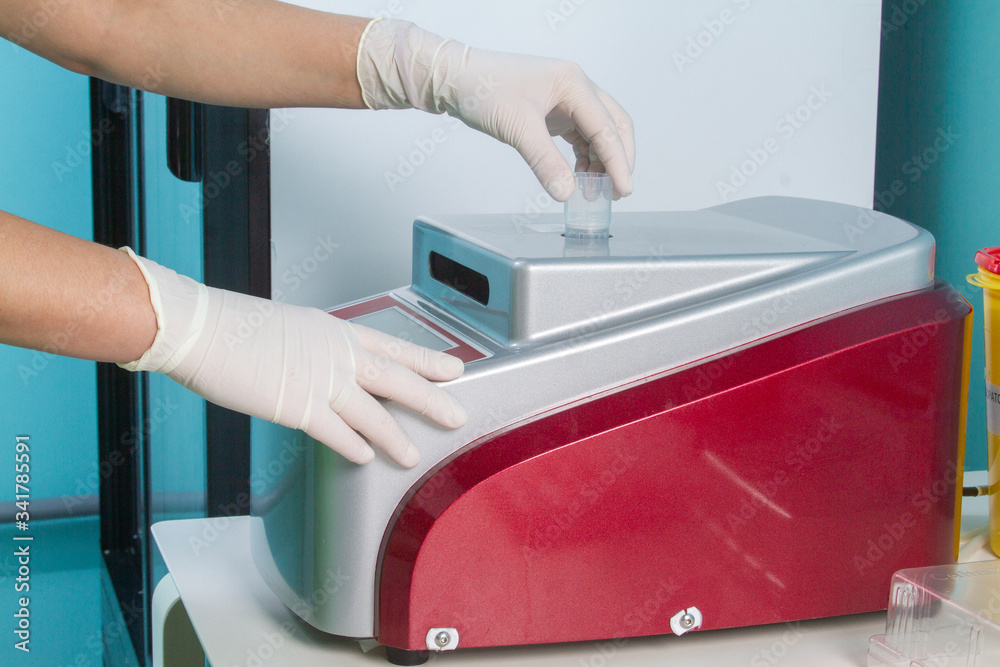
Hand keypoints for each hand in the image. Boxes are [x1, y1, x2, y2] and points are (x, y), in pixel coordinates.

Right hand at [117, 249, 466, 466]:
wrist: (201, 327)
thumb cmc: (233, 326)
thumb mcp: (289, 328)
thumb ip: (314, 351)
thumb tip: (323, 369)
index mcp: (335, 330)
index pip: (394, 347)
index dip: (428, 360)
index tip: (454, 369)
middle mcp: (336, 354)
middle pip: (398, 379)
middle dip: (432, 400)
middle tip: (457, 416)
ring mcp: (320, 380)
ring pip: (374, 413)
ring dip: (397, 437)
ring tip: (414, 454)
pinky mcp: (297, 406)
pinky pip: (336, 432)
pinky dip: (355, 446)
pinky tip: (367, 458)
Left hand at [356, 19, 634, 201]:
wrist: (457, 79)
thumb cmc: (483, 89)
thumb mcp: (517, 128)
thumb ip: (545, 161)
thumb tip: (567, 191)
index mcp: (573, 83)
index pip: (606, 127)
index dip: (618, 161)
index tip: (623, 188)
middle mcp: (575, 87)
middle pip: (613, 126)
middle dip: (619, 160)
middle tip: (618, 191)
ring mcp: (566, 99)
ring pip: (599, 132)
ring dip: (601, 161)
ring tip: (597, 191)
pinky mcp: (554, 111)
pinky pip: (581, 136)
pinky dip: (585, 157)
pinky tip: (580, 177)